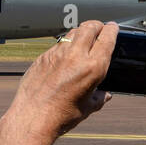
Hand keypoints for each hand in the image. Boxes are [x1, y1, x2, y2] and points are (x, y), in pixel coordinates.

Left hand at [2, 20, 117, 143]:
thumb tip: (105, 95)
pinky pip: (57, 45)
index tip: (113, 27)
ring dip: (81, 33)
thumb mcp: (87, 108)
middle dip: (97, 25)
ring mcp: (57, 54)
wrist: (32, 118)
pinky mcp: (43, 57)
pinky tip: (64, 56)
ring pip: (73, 33)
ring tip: (82, 40)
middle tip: (99, 29)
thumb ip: (99, 98)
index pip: (107, 38)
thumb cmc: (61, 116)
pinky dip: (65, 46)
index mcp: (93, 67)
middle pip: (90, 27)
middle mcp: (76, 56)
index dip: (112, 30)